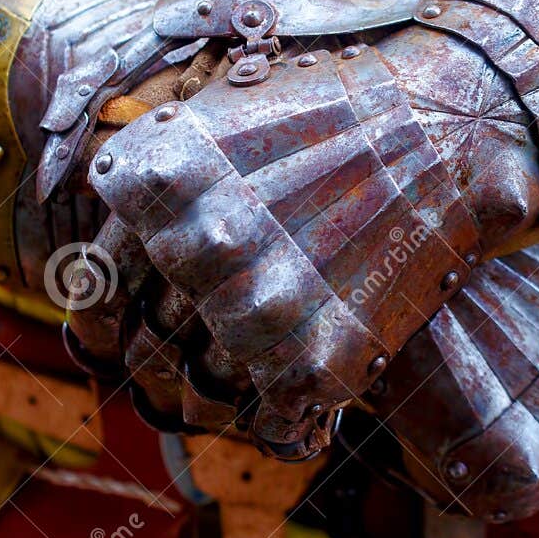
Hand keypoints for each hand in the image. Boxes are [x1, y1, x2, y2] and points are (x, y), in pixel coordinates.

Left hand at [65, 8, 538, 457]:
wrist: (446, 123)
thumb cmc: (333, 109)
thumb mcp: (213, 111)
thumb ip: (146, 176)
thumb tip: (92, 261)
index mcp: (156, 180)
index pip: (95, 287)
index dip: (102, 320)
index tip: (119, 334)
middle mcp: (196, 244)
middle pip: (145, 351)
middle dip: (163, 365)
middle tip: (191, 363)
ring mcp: (258, 305)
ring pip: (202, 396)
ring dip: (219, 399)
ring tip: (245, 381)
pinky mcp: (318, 355)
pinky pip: (274, 428)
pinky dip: (285, 424)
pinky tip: (294, 401)